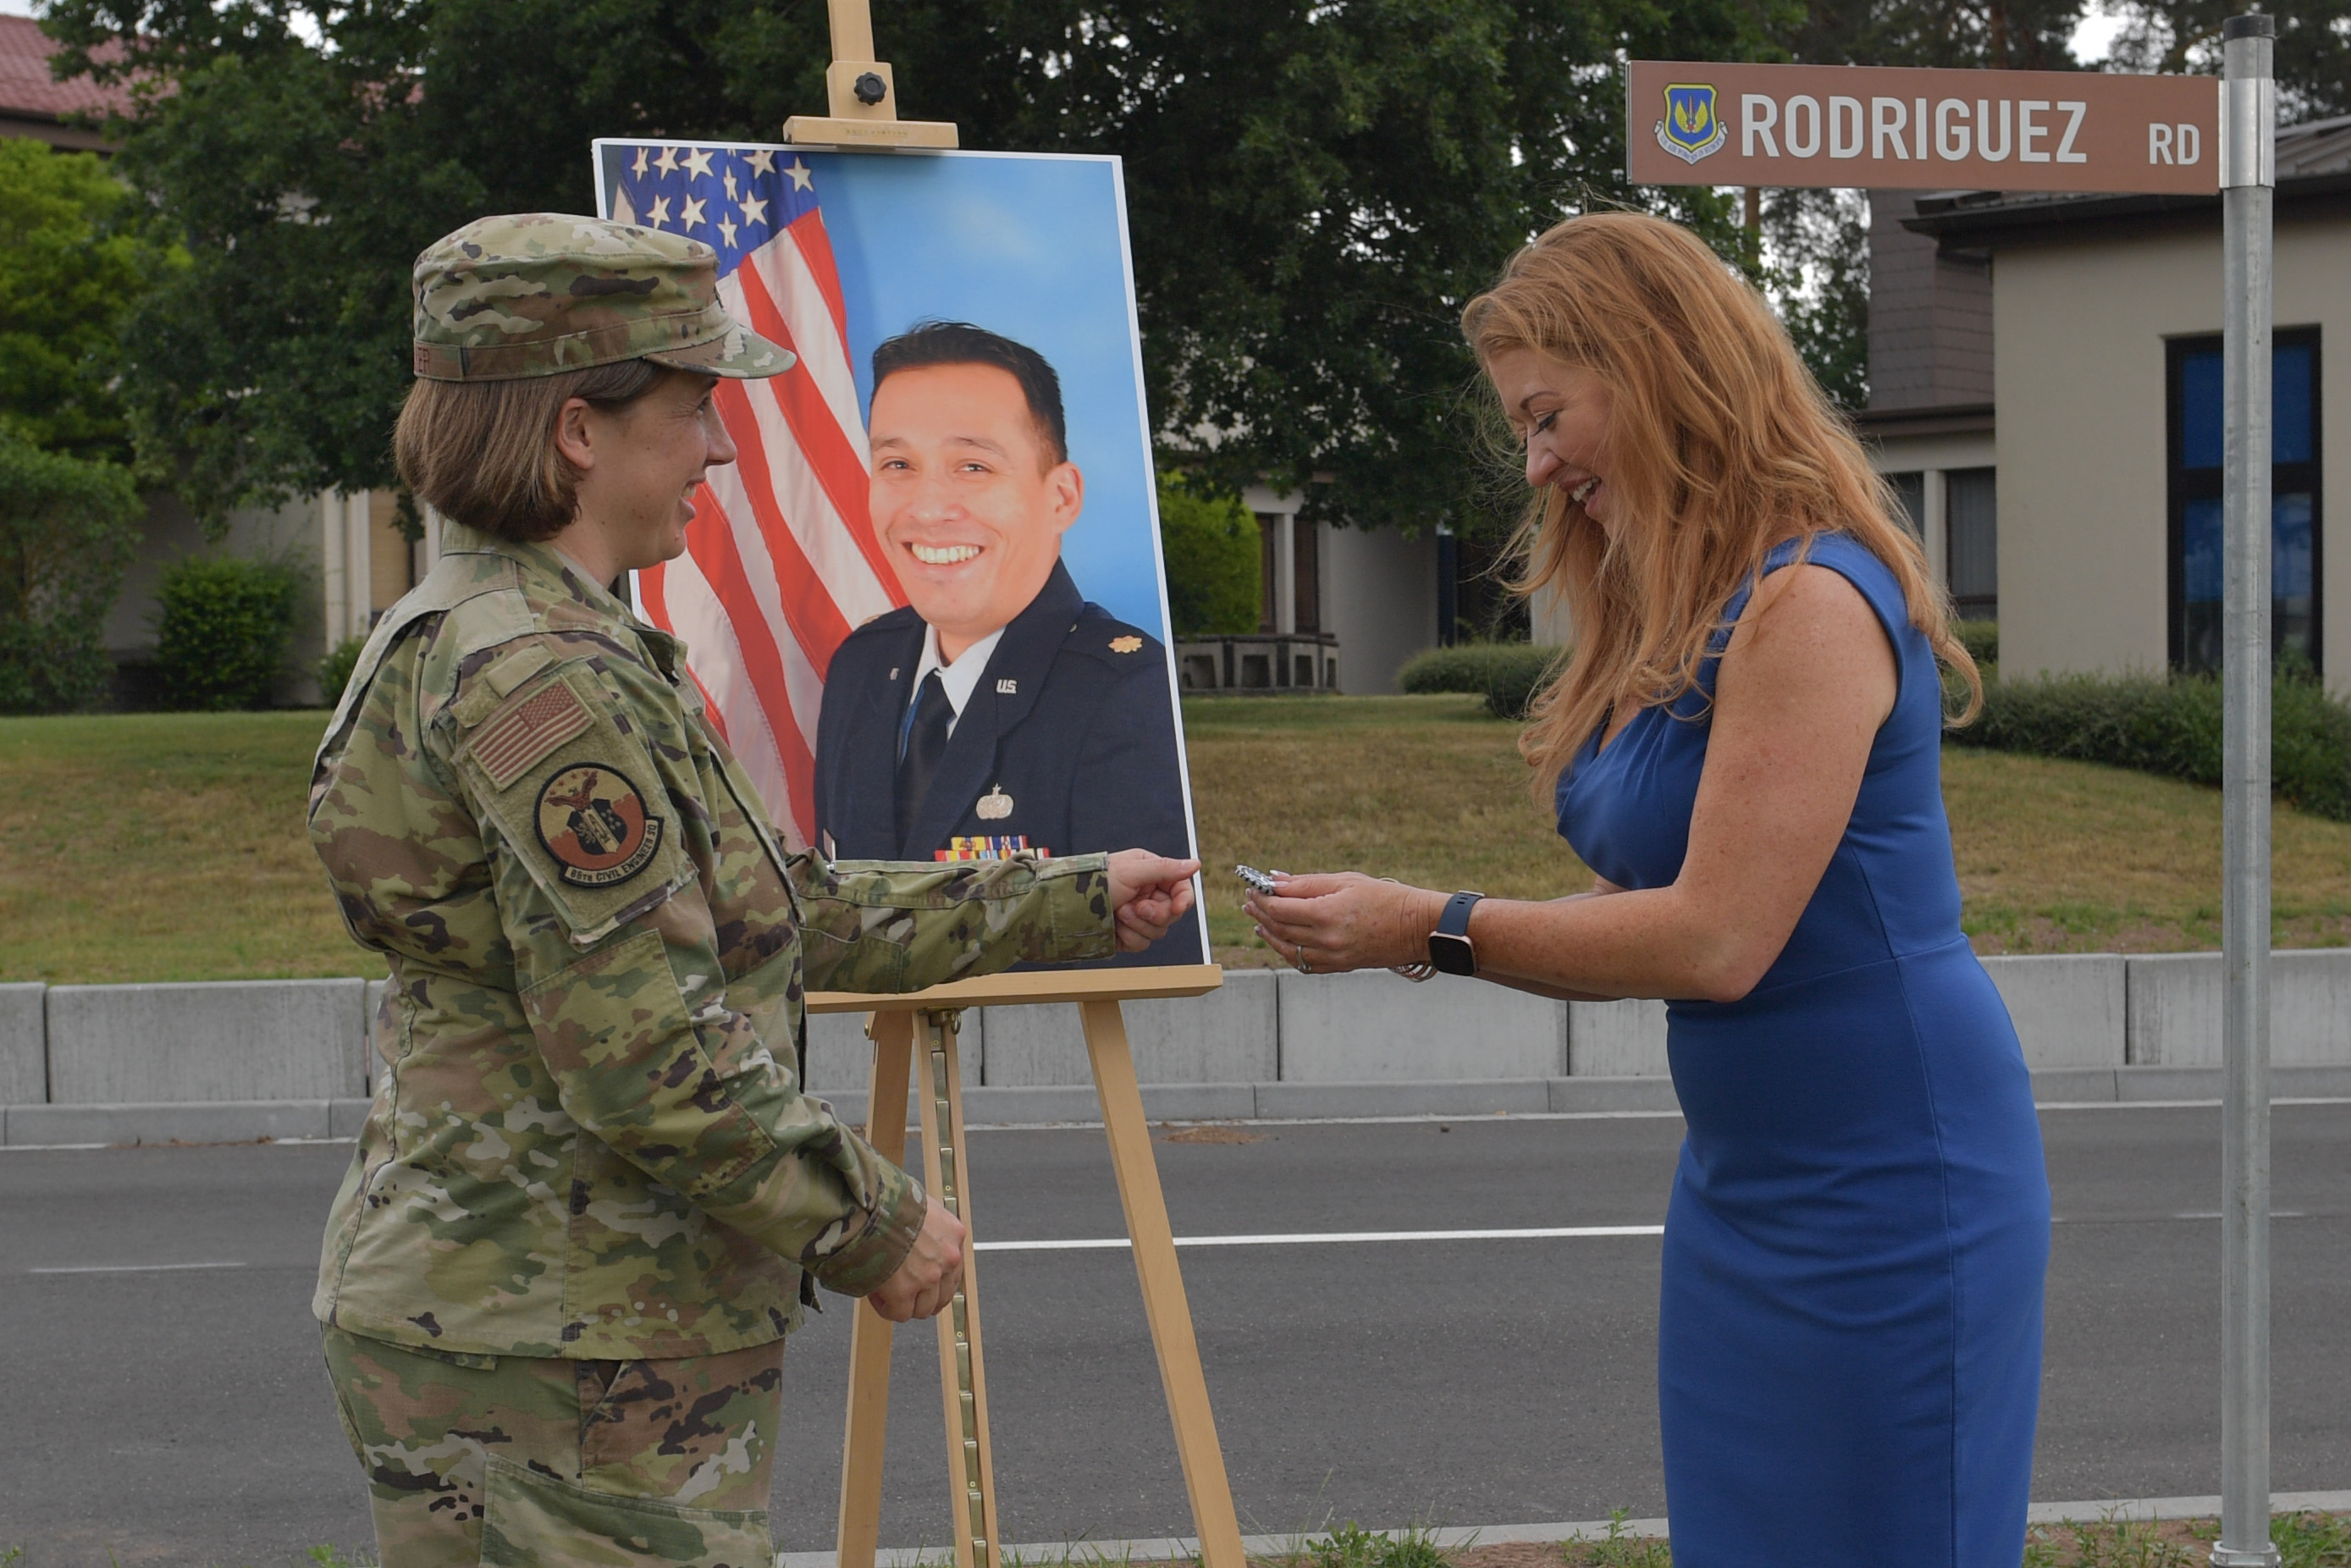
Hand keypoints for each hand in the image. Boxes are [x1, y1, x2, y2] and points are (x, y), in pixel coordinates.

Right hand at [866, 1197, 965, 1320]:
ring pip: (923, 1309)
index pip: (953, 1269)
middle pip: (942, 1294)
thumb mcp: (920, 1205)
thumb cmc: (888, 1199)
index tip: (921, 1279)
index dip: (935, 1278)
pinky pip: (900, 1314)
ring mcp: (928, 1276)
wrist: (870, 1204)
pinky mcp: (905, 1291)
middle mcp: (947, 1258)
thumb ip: (927, 1225)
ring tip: (888, 1294)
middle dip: (924, 1297)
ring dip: (907, 1305)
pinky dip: (888, 1309)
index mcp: (953, 1234)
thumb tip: (917, 1236)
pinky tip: (878, 1296)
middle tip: (906, 1294)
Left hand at [1104, 850, 1200, 952]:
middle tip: (1135, 907)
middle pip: (1171, 914)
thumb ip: (1165, 869)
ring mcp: (1138, 917)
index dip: (1183, 900)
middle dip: (1153, 914)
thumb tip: (1195, 863)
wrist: (1067, 905)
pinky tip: (1115, 927)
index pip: (1180, 888)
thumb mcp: (1132, 871)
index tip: (1177, 907)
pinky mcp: (1128, 936)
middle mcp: (1147, 895)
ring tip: (1119, 914)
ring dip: (1138, 925)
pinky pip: (1142, 944)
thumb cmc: (1096, 880)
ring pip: (1158, 932)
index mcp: (1150, 873)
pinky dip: (1129, 937)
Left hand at [1244, 871, 1445, 973]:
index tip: (1254, 888)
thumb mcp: (1345, 881)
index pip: (1279, 909)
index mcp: (1326, 914)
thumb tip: (1275, 880)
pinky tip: (1280, 941)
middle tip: (1250, 902)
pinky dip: (1287, 951)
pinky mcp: (1338, 967)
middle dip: (1261, 913)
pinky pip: (1303, 963)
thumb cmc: (1385, 898)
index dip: (1262, 898)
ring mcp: (1331, 957)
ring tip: (1258, 922)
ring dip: (1269, 934)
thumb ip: (1307, 883)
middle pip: (1279, 928)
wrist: (1416, 927)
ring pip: (1287, 948)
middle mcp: (1325, 940)